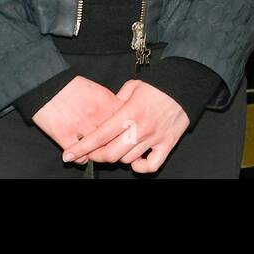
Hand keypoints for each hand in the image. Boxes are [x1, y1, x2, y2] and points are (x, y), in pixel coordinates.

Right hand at [32, 75, 124, 153]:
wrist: (46, 83)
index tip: (124, 134)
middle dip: (114, 145)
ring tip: (96, 152)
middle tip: (111, 147)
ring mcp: (80, 126)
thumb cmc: (71, 86)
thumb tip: (121, 118)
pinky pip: (79, 156)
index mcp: (106, 101)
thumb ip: (110, 104)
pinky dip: (81, 158)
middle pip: (113, 138)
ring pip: (97, 149)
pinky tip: (80, 154)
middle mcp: (95, 114)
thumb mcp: (96, 90)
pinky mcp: (63, 135)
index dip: (126, 131)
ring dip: (97, 153)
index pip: (126, 122)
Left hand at [62, 80, 189, 172]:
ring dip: (117, 158)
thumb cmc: (157, 86)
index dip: (82, 147)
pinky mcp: (167, 144)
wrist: (185, 86)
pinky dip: (141, 167)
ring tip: (115, 149)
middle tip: (92, 153)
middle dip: (96, 156)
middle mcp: (140, 128)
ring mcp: (154, 138)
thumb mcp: (133, 86)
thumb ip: (116, 101)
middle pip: (111, 154)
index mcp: (129, 113)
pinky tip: (135, 160)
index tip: (68, 154)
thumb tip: (104, 113)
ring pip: (128, 160)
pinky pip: (152, 165)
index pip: (100, 135)